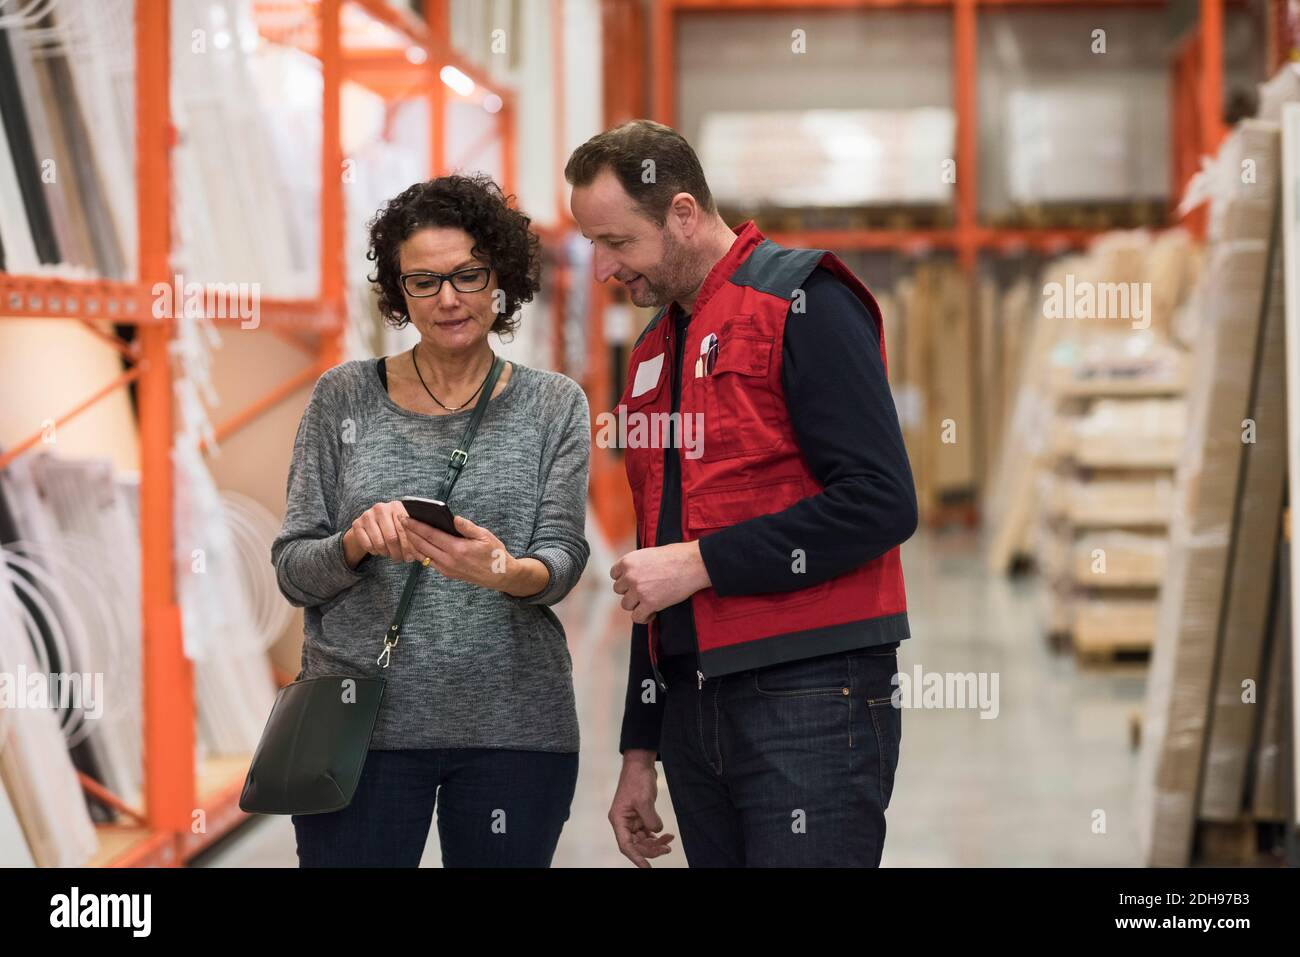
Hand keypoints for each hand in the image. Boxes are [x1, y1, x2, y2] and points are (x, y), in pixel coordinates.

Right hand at [343, 500, 417, 566]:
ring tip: (391, 555)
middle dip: (398, 553)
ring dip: (386, 553)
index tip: (412, 557)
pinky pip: (367, 545)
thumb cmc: (391, 526)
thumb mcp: (402, 526)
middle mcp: (381, 508)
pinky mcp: (356, 524)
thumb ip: (412, 536)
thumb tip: (423, 556)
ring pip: (379, 543)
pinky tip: (379, 551)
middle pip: (392, 538)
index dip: (409, 546)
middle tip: (401, 560)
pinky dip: (374, 552)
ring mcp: (367, 515)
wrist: (368, 523)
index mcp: (396, 506)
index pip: (405, 530)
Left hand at [404, 513, 545, 595]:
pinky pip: (429, 561)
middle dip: (410, 531)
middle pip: (423, 544)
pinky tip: (417, 544)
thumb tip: (454, 518)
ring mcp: (447, 568)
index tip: (406, 517)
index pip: (431, 534)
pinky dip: (420, 552)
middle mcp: (450, 560)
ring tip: (405, 530)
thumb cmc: (494, 554)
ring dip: (412, 542)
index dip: (416, 525)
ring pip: (423, 554)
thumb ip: (468, 527)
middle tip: (400, 520)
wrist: (500, 576)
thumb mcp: (485, 536)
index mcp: (458, 549)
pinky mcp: (448, 573)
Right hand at [609, 752, 673, 867]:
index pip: (626, 845)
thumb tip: (656, 832)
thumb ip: (650, 819)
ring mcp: (632, 820)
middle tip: (667, 848)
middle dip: (651, 849)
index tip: (646, 867)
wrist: (640, 764)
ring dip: (656, 842)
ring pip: (643, 839)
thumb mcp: (644, 801)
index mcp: (619, 820)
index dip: (636, 858)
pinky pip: (648, 831)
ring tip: (670, 840)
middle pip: (636, 845)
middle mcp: (623, 822)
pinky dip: (657, 834)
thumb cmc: (637, 780)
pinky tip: (667, 834)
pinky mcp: (640, 816)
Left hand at [610, 541, 711, 623]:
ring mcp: (638, 590)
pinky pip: (637, 617)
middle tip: (645, 591)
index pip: (614, 574)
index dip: (625, 579)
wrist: (693, 564)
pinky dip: (644, 617)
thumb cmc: (677, 556)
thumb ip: (637, 564)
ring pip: (626, 604)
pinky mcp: (649, 603)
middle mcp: (630, 575)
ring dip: (636, 604)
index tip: (634, 582)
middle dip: (631, 591)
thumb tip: (632, 576)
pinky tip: (652, 612)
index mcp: (628, 561)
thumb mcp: (650, 553)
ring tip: (650, 602)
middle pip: (619, 590)